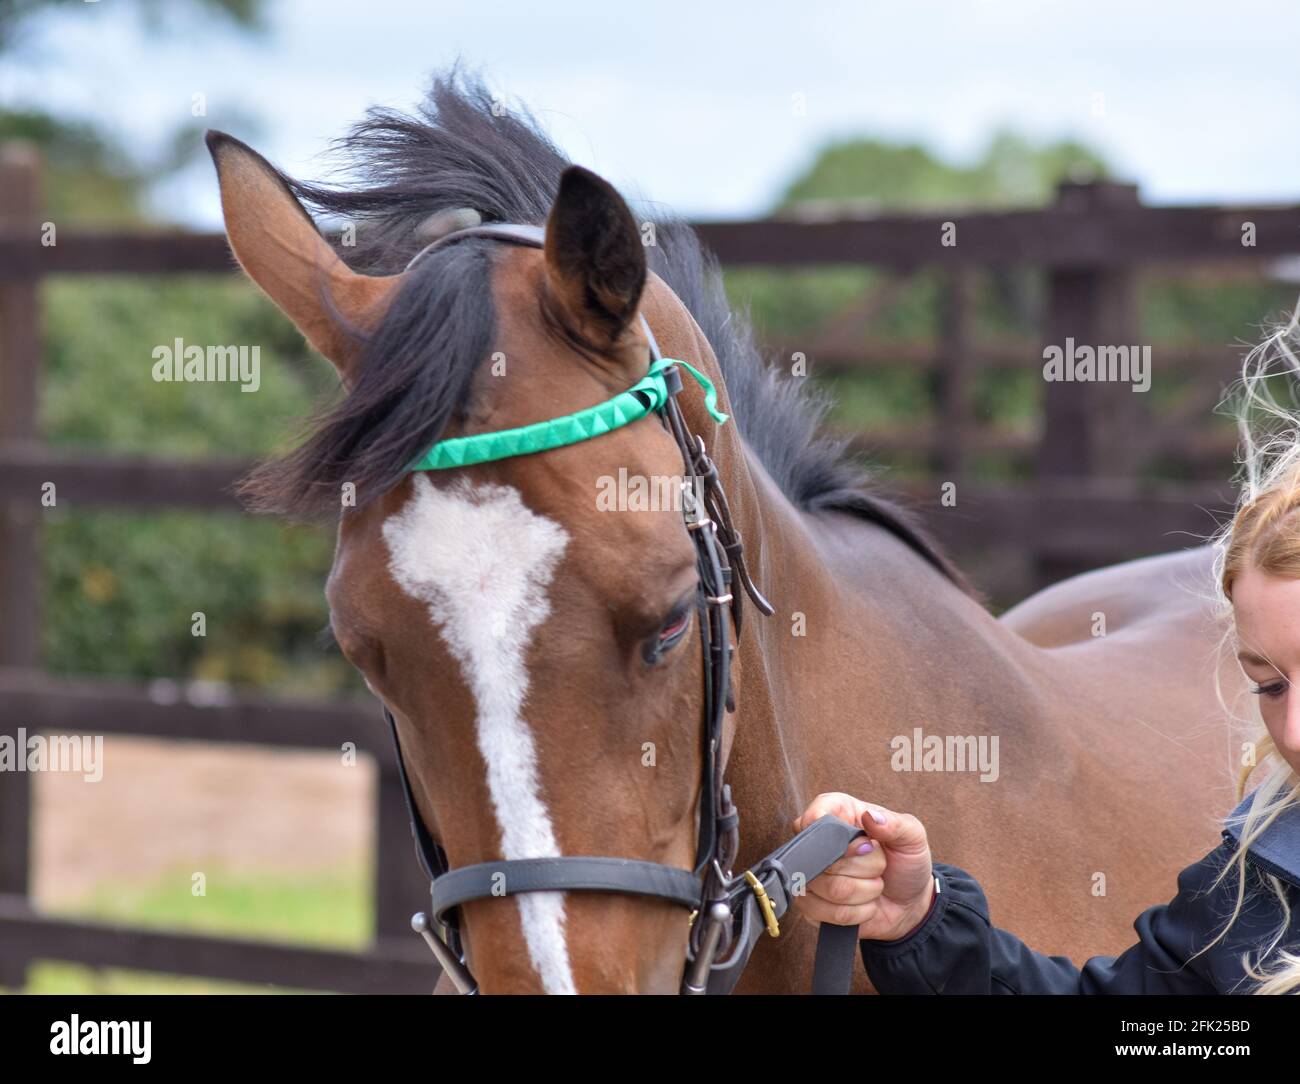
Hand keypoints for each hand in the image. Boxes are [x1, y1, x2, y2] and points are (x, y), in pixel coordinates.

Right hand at [791, 792, 935, 941]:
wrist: (908, 902)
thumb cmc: (905, 862)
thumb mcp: (912, 838)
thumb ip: (896, 825)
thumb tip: (871, 817)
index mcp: (835, 812)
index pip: (814, 820)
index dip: (842, 839)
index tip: (867, 844)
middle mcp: (816, 842)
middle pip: (828, 860)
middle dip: (867, 869)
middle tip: (880, 866)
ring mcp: (810, 876)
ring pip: (832, 889)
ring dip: (865, 892)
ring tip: (874, 884)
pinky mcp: (812, 907)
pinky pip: (830, 914)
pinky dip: (858, 913)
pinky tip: (865, 904)